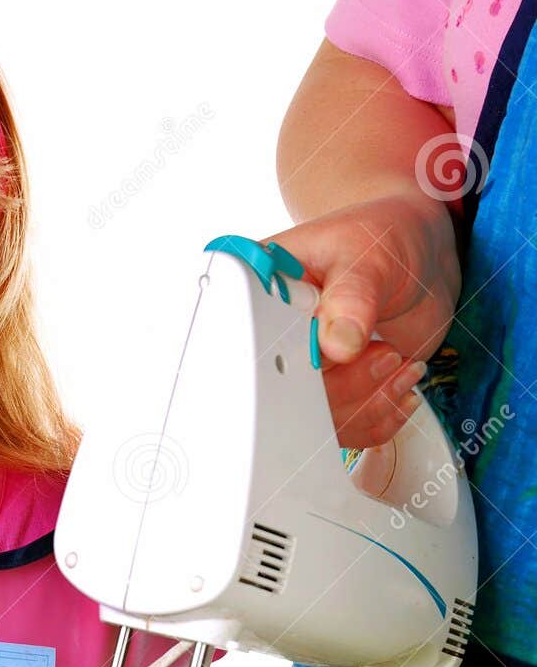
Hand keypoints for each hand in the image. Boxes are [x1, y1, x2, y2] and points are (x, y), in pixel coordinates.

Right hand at [263, 190, 460, 448]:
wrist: (418, 257)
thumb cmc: (386, 238)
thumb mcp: (369, 256)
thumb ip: (353, 297)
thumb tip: (336, 345)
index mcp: (259, 290)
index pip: (247, 343)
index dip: (284, 362)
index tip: (334, 355)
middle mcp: (271, 336)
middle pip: (281, 393)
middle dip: (342, 385)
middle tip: (384, 354)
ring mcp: (300, 368)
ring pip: (315, 418)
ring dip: (367, 401)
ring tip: (398, 362)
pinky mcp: (329, 391)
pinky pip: (343, 428)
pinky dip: (379, 416)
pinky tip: (400, 383)